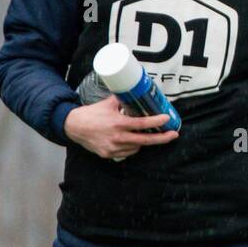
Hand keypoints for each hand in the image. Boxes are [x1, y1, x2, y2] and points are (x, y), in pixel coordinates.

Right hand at [63, 94, 177, 159]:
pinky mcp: (108, 155)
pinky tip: (133, 140)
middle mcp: (117, 137)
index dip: (155, 121)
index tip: (166, 119)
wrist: (74, 127)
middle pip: (145, 140)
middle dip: (161, 138)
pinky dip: (132, 147)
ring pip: (137, 147)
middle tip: (173, 135)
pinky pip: (127, 153)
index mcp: (118, 123)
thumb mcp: (108, 103)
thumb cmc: (92, 114)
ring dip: (144, 141)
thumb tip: (134, 91)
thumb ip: (122, 99)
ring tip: (147, 133)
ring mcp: (113, 148)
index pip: (141, 123)